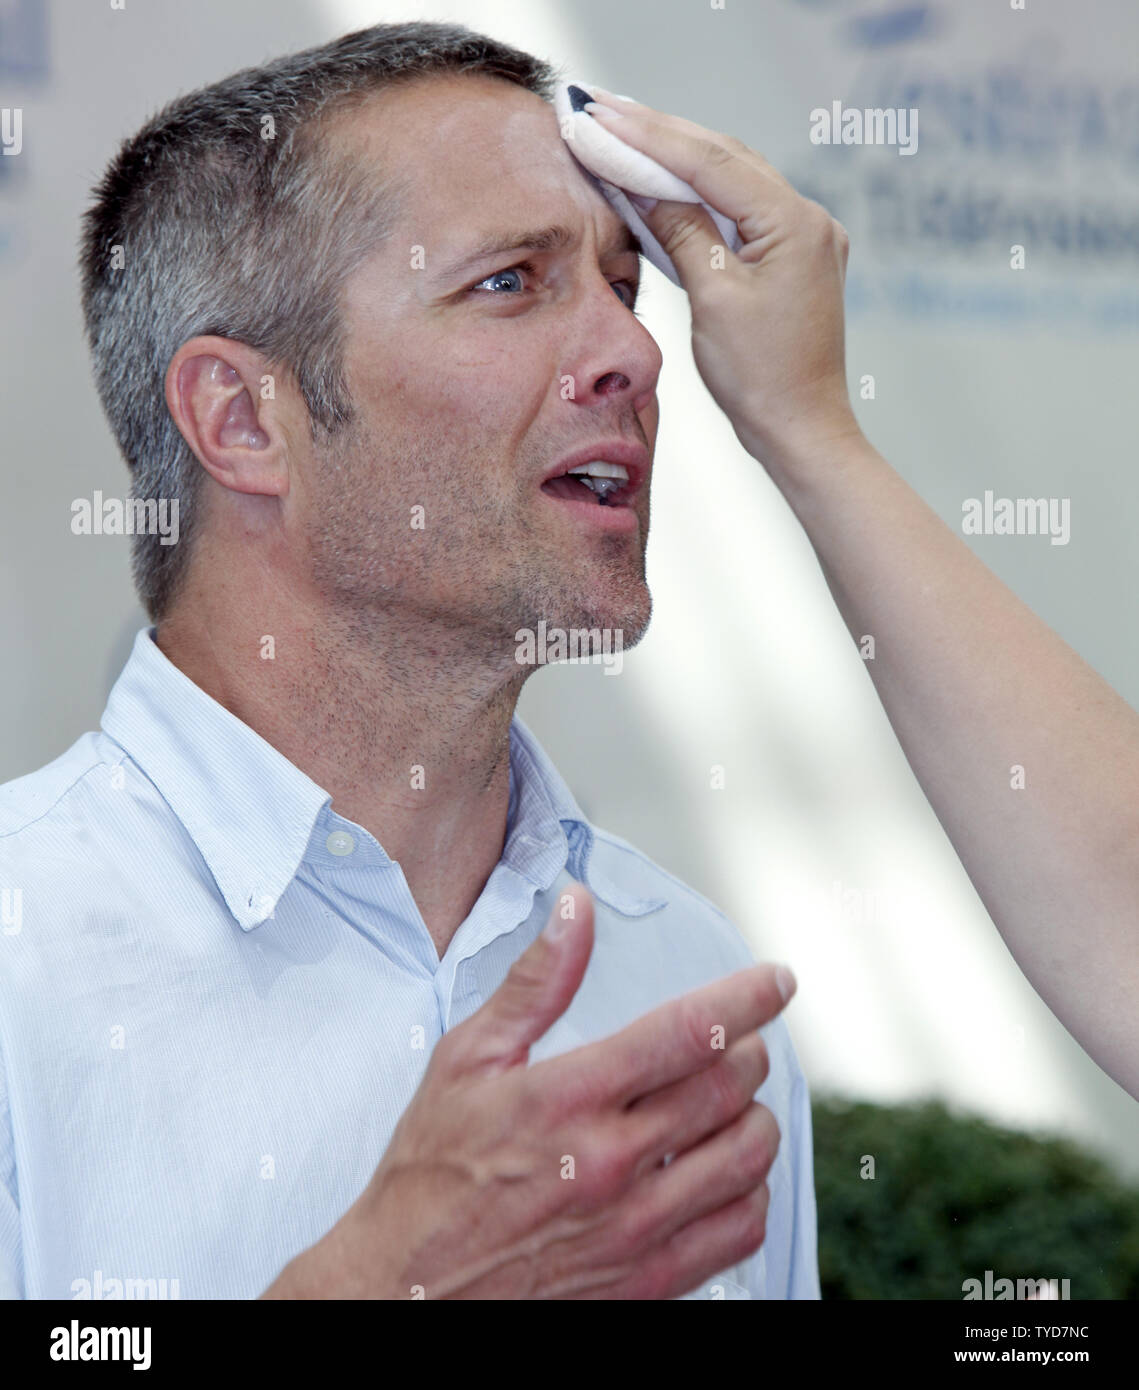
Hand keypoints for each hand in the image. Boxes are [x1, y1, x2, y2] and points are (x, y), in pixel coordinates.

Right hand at [264, 883, 795, 1298]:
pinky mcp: (646, 1280)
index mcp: (570, 1097)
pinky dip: (751, 1192)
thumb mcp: (466, 1058)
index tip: (774, 982)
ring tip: (735, 1102)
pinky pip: (739, 1232)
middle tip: (738, 1041)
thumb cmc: (430, 1174)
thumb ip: (535, 981)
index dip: (747, 997)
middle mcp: (612, 1162)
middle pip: (730, 1088)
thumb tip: (575, 909)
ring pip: (747, 1158)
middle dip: (749, 1051)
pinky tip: (724, 1173)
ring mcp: (635, 1227)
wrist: (409, 1289)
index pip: (690, 1032)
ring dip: (755, 1116)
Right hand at [586, 88, 863, 472]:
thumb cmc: (762, 379)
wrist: (801, 429)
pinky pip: (741, 210)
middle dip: (661, 135)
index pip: (712, 161)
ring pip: (733, 179)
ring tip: (624, 132)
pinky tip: (663, 181)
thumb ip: (681, 231)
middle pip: (724, 158)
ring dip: (678, 158)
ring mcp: (804, 236)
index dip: (651, 136)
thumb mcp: (711, 299)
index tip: (603, 115)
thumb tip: (645, 186)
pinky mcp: (792, 257)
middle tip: (604, 109)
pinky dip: (700, 195)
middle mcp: (808, 218)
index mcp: (795, 223)